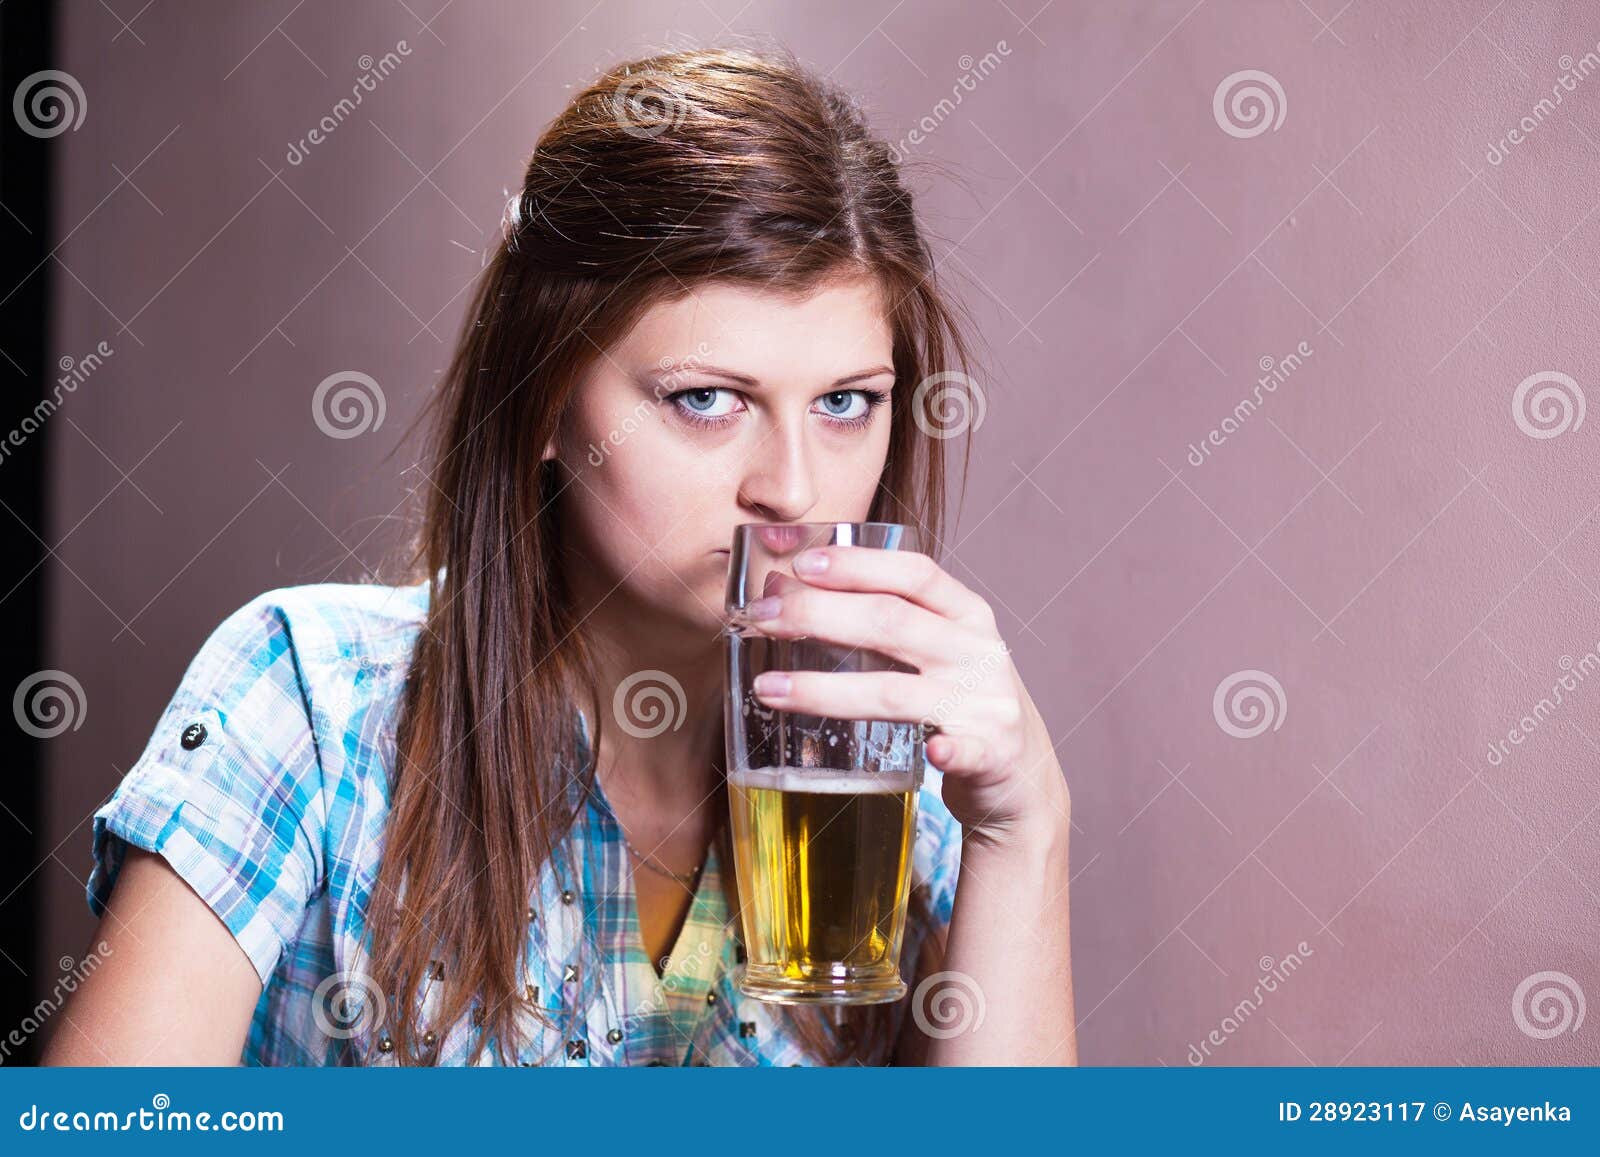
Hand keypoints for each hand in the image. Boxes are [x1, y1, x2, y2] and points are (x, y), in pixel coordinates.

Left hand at [740, 545, 1070, 850]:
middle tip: (759, 616)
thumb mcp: (933, 647)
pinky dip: (949, 750)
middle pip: (892, 622)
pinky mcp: (993, 755)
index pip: (913, 572)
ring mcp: (985, 703)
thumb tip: (783, 590)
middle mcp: (976, 651)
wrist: (1019, 772)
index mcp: (964, 613)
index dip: (857, 564)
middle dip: (817, 615)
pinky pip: (967, 751)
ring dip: (826, 690)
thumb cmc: (956, 697)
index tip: (800, 562)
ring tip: (767, 689)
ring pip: (899, 692)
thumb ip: (878, 619)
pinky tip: (931, 752)